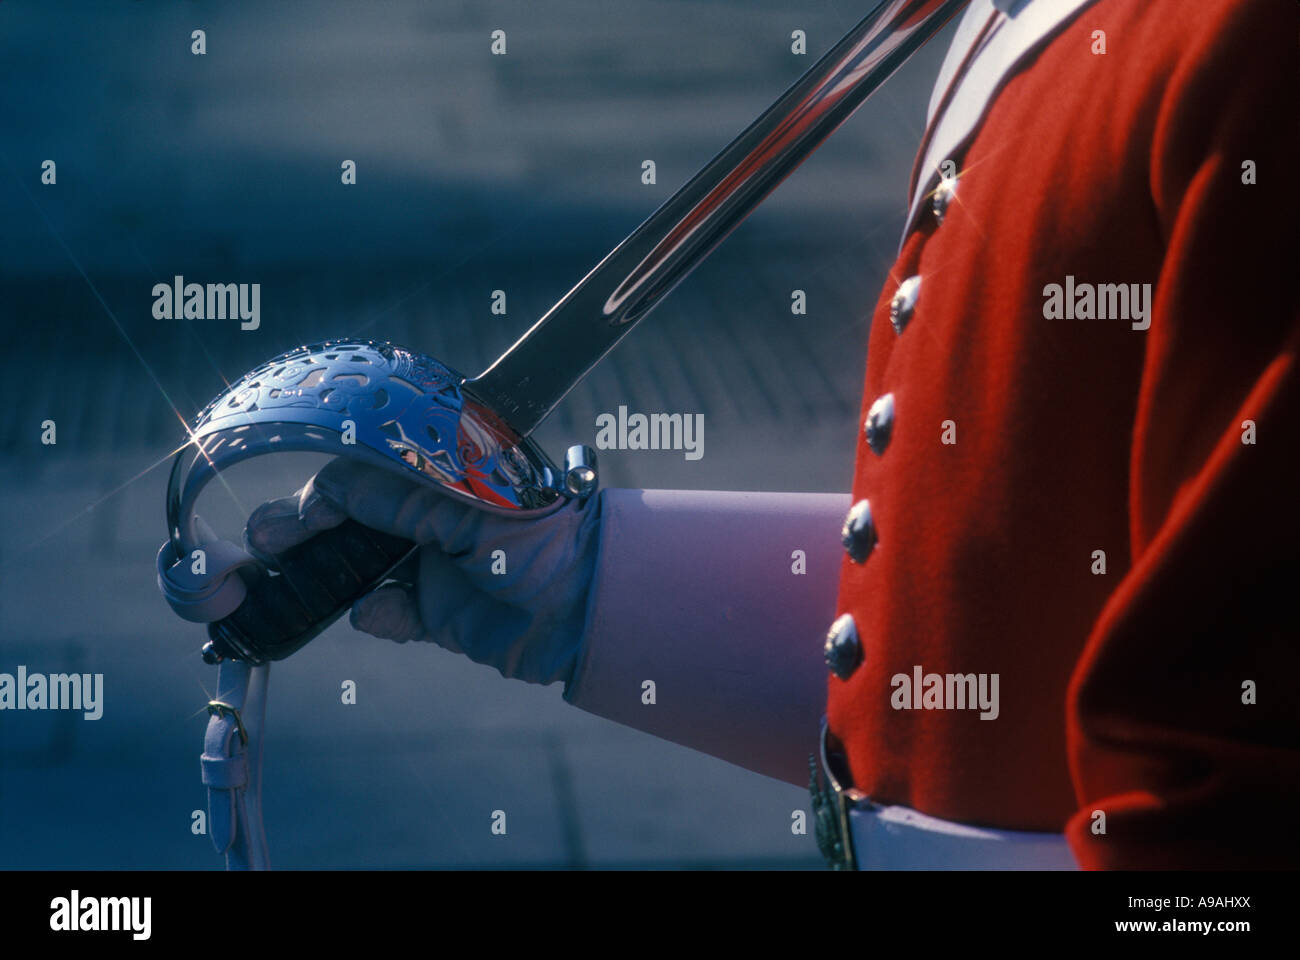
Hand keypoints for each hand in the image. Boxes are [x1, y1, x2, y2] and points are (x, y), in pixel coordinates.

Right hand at [244, 457, 601, 686]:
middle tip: (266, 548)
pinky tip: (375, 612)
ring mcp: (430, 566)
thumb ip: (398, 497)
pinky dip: (376, 615)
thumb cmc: (540, 539)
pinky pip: (387, 614)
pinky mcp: (436, 615)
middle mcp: (428, 518)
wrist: (585, 609)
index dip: (323, 495)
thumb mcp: (467, 506)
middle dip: (305, 533)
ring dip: (326, 576)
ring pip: (358, 568)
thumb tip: (328, 492)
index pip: (362, 476)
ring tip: (292, 585)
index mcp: (436, 478)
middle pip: (348, 521)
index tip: (298, 518)